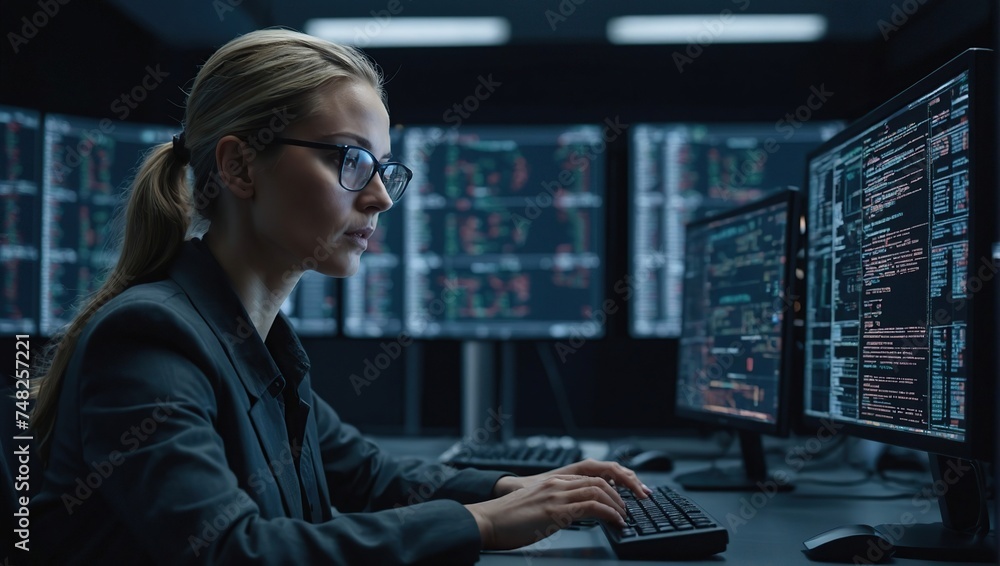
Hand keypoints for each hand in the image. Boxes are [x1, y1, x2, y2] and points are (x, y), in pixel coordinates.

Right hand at [466, 474, 627, 549]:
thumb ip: (552, 508)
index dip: (608, 489)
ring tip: (624, 517)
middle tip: (629, 508)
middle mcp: (556, 484)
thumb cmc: (505, 520)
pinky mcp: (556, 510)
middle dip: (620, 493)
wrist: (486, 521)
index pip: (588, 478)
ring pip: (599, 490)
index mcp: (551, 483)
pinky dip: (609, 513)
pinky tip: (615, 522)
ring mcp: (556, 495)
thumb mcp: (535, 509)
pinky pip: (592, 506)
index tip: (619, 501)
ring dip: (617, 504)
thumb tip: (567, 519)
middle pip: (599, 480)